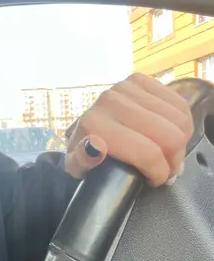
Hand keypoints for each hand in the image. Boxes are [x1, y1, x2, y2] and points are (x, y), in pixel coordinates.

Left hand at [64, 73, 193, 186]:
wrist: (83, 128)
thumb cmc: (83, 153)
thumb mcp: (77, 167)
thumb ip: (82, 162)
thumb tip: (95, 148)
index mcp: (94, 124)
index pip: (146, 152)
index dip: (159, 172)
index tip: (155, 181)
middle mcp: (110, 101)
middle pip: (169, 136)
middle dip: (174, 160)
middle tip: (167, 170)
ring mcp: (126, 87)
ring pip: (179, 120)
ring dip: (181, 143)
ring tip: (169, 155)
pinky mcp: (139, 80)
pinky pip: (179, 104)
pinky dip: (183, 124)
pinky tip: (171, 136)